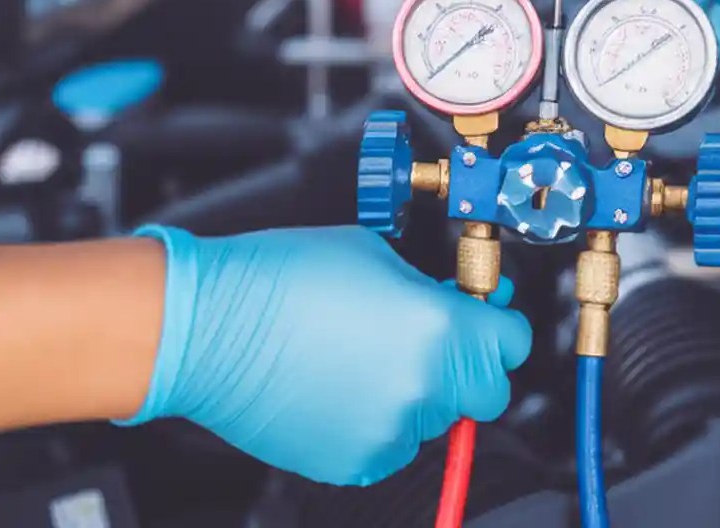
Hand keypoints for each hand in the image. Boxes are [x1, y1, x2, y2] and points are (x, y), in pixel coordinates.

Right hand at [120, 225, 530, 486]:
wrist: (207, 326)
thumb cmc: (280, 278)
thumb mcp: (378, 258)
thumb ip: (432, 288)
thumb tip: (464, 301)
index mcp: (442, 328)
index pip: (513, 340)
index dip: (498, 326)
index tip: (485, 318)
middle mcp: (426, 384)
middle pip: (487, 390)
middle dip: (469, 366)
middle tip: (432, 343)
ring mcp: (393, 429)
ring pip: (436, 418)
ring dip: (418, 392)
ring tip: (363, 358)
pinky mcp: (356, 460)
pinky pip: (393, 444)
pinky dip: (380, 422)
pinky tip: (343, 388)